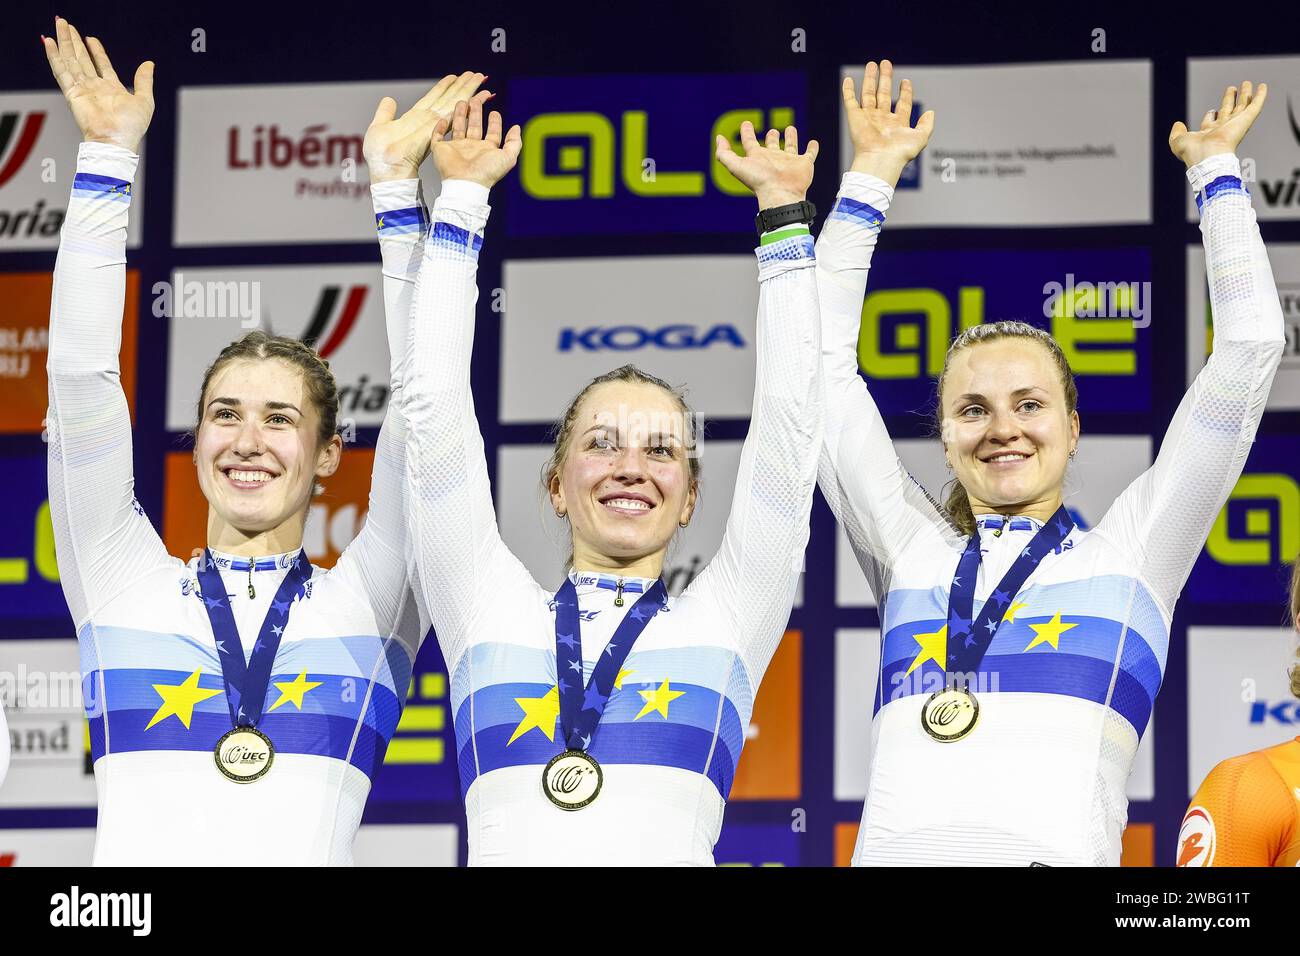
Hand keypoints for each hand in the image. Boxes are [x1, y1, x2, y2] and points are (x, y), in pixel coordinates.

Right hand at [42, 17, 153, 152]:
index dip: (96, 51)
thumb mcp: (144, 100)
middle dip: (75, 40)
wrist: (115, 141)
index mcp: (111, 89)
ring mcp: (82, 89)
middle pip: (82, 59)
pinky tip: (49, 42)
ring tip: (59, 25)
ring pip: (70, 60)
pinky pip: (61, 70)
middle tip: (66, 24)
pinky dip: (54, 56)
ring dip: (64, 42)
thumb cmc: (130, 128)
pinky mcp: (71, 92)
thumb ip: (144, 80)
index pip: (101, 64)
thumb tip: (149, 63)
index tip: (90, 37)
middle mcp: (95, 87)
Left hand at [364, 72, 487, 182]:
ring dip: (468, 90)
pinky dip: (463, 105)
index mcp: (414, 118)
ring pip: (453, 103)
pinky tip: (473, 98)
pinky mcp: (435, 133)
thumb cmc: (380, 159)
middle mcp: (426, 121)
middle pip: (448, 98)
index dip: (444, 86)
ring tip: (480, 78)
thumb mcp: (379, 128)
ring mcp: (432, 127)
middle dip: (462, 85)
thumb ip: (385, 113)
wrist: (386, 174)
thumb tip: (389, 100)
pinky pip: (451, 115)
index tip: (455, 76)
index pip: (432, 97)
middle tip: (476, 74)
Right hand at [430, 98, 520, 189]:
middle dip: (476, 113)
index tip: (495, 112)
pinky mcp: (442, 150)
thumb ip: (514, 142)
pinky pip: (438, 137)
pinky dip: (439, 128)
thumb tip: (517, 128)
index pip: (492, 133)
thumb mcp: (508, 157)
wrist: (466, 183)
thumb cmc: (487, 173)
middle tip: (476, 100)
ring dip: (459, 115)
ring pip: (458, 127)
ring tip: (462, 102)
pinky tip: (443, 119)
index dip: (494, 122)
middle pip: (474, 126)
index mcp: (487, 150)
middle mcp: (472, 148)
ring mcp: (457, 148)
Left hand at [714, 121, 817, 209]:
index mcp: (757, 158)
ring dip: (790, 138)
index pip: (750, 142)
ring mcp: (789, 161)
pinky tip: (813, 143)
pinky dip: (813, 148)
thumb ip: (724, 153)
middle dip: (771, 136)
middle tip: (772, 131)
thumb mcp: (736, 165)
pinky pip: (810, 154)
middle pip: (771, 145)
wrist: (780, 193)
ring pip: (790, 146)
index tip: (746, 124)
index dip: (746, 132)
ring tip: (790, 129)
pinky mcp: (804, 164)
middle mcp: (773, 159)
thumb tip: (719, 139)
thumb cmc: (759, 181)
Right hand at [843, 60, 933, 184]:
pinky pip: (850, 102)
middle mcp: (882, 120)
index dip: (905, 92)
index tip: (905, 81)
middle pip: (883, 94)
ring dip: (870, 79)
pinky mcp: (855, 118)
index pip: (902, 103)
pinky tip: (847, 80)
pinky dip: (848, 91)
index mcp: (897, 124)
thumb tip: (931, 112)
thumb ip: (927, 125)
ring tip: (872, 64)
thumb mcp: (921, 137)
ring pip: (868, 94)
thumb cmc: (900, 153)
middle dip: (885, 79)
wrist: (880, 159)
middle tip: (885, 63)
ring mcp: (868, 118)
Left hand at [1169, 81, 1267, 168]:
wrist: (1207, 156)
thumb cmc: (1192, 152)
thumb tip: (1178, 124)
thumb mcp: (1178, 140)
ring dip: (1245, 94)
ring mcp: (1235, 124)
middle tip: (1231, 89)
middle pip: (1228, 110)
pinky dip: (1260, 96)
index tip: (1211, 111)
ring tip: (1246, 83)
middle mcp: (1223, 128)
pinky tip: (1263, 86)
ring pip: (1242, 106)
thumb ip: (1176, 132)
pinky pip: (1255, 105)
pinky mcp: (1245, 121)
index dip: (1210, 116)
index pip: (1211, 122)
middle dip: (1229, 100)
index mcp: (1208, 133)